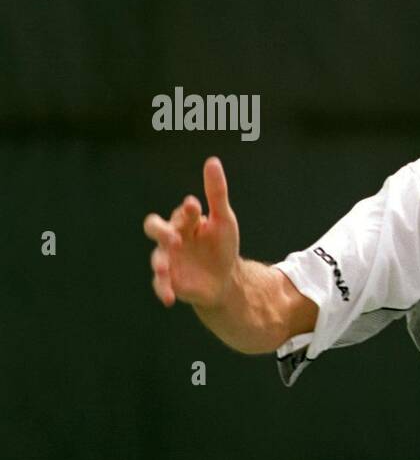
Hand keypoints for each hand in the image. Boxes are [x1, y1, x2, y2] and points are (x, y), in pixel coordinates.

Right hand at [142, 157, 240, 308]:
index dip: (187, 210)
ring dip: (160, 264)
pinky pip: (160, 285)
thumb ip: (216, 193)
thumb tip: (212, 161)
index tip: (196, 207)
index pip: (182, 212)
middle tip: (174, 239)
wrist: (225, 279)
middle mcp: (172, 238)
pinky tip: (169, 298)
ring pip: (157, 258)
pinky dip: (162, 290)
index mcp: (185, 221)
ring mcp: (168, 259)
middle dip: (161, 232)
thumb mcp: (224, 220)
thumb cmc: (222, 245)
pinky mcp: (169, 281)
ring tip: (166, 271)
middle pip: (154, 228)